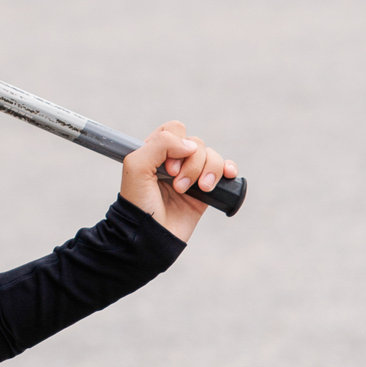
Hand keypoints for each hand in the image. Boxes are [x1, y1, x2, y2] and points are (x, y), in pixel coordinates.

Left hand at [120, 120, 237, 242]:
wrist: (151, 236)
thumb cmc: (139, 203)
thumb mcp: (136, 167)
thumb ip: (159, 145)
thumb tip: (190, 145)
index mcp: (154, 152)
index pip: (174, 130)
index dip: (175, 144)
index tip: (168, 168)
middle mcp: (173, 161)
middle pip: (196, 143)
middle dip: (191, 164)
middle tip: (177, 185)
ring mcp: (191, 176)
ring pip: (212, 156)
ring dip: (209, 171)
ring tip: (200, 189)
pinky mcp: (205, 191)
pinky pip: (225, 170)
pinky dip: (228, 169)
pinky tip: (227, 176)